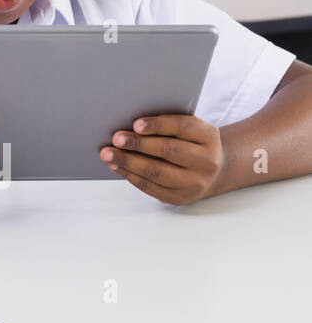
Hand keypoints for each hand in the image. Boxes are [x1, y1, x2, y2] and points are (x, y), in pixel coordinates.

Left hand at [100, 113, 223, 203]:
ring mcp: (196, 182)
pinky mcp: (181, 198)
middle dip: (138, 144)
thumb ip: (166, 124)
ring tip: (108, 154)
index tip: (135, 124)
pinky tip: (117, 167)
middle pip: (168, 150)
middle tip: (116, 139)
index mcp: (208, 136)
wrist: (214, 170)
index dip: (158, 125)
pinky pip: (152, 188)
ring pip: (158, 172)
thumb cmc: (191, 142)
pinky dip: (131, 176)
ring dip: (128, 162)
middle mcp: (207, 161)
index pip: (182, 127)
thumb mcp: (188, 128)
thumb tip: (130, 126)